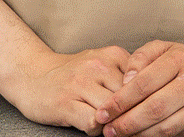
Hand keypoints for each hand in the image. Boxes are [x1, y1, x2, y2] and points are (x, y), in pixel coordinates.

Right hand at [0, 46, 133, 133]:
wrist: (32, 75)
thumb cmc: (73, 74)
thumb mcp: (103, 65)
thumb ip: (125, 77)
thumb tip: (152, 100)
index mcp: (112, 55)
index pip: (142, 82)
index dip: (143, 100)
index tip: (141, 110)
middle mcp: (98, 66)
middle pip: (129, 98)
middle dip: (129, 114)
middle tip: (125, 122)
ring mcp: (80, 83)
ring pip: (113, 111)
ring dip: (112, 123)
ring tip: (105, 123)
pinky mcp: (65, 103)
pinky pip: (93, 123)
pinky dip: (95, 130)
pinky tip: (89, 125)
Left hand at [94, 40, 183, 136]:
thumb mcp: (167, 48)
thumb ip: (141, 57)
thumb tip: (125, 79)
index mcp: (180, 60)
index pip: (144, 83)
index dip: (120, 100)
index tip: (103, 111)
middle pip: (154, 108)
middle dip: (126, 122)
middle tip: (108, 129)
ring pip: (166, 126)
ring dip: (140, 135)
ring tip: (120, 136)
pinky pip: (178, 134)